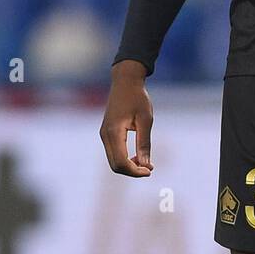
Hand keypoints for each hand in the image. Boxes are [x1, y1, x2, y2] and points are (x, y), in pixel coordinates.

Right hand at [99, 61, 153, 175]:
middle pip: (115, 165)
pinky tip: (137, 156)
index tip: (150, 170)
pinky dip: (124, 159)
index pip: (121, 162)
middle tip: (149, 169)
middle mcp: (105, 135)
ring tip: (145, 163)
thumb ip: (144, 143)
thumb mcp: (145, 120)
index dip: (135, 171)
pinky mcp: (106, 134)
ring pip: (113, 161)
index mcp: (114, 132)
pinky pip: (113, 153)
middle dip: (132, 171)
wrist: (125, 82)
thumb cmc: (137, 98)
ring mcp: (104, 135)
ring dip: (128, 166)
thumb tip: (146, 165)